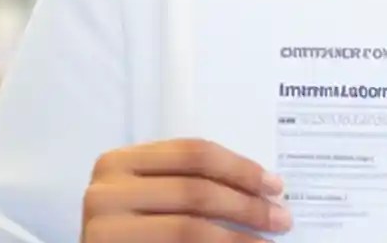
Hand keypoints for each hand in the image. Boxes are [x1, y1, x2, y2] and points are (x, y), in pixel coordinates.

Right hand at [82, 138, 291, 241]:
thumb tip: (262, 189)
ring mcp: (104, 229)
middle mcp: (105, 192)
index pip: (192, 153)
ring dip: (239, 238)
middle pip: (195, 190)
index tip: (274, 185)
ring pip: (191, 228)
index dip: (240, 168)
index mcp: (118, 162)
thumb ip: (188, 184)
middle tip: (282, 218)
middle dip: (247, 205)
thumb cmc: (132, 232)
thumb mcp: (151, 197)